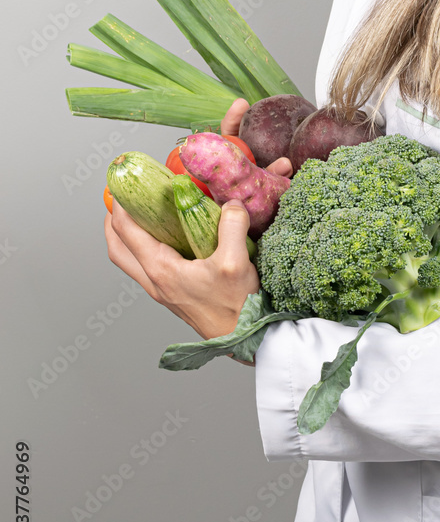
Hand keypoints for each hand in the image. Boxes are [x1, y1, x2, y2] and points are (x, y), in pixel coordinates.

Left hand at [104, 98, 292, 366]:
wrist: (244, 337)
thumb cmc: (235, 307)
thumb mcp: (236, 262)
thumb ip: (232, 226)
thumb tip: (231, 204)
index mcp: (161, 270)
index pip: (127, 231)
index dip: (120, 206)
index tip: (123, 185)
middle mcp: (155, 281)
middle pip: (118, 248)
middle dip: (113, 222)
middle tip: (121, 200)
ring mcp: (162, 290)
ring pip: (129, 260)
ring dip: (125, 238)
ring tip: (138, 217)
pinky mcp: (173, 295)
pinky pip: (146, 268)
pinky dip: (143, 249)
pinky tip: (165, 239)